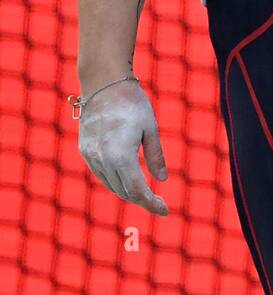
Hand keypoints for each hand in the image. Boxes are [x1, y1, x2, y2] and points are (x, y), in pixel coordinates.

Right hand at [77, 79, 168, 215]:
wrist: (104, 84)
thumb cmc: (133, 103)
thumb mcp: (151, 128)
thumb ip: (155, 156)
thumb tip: (162, 179)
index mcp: (121, 156)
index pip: (137, 190)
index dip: (151, 204)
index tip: (165, 210)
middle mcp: (103, 160)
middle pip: (123, 191)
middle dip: (141, 199)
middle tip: (157, 203)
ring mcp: (91, 156)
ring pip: (111, 184)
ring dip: (127, 191)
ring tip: (144, 192)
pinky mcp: (85, 150)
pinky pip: (101, 173)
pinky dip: (114, 180)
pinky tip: (125, 178)